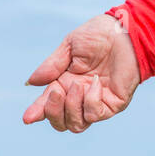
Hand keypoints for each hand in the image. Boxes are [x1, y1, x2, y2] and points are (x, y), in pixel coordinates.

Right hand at [22, 13, 140, 132]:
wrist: (126, 31)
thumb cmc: (100, 34)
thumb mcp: (70, 46)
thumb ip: (51, 66)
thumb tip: (31, 83)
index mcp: (66, 84)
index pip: (48, 106)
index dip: (37, 113)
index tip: (28, 118)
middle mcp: (79, 97)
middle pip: (61, 123)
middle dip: (53, 111)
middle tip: (57, 91)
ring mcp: (96, 103)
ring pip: (75, 125)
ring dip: (71, 106)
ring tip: (78, 85)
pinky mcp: (112, 105)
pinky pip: (93, 115)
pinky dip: (90, 101)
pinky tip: (95, 82)